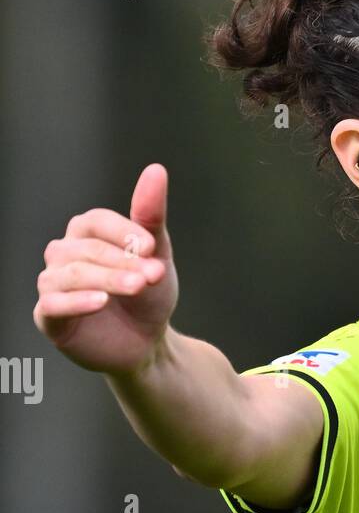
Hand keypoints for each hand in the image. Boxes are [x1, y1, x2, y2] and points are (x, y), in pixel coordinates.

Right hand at [33, 163, 178, 374]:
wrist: (147, 343)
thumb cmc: (148, 296)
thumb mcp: (155, 256)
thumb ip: (151, 216)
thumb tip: (156, 169)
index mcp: (85, 234)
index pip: (96, 222)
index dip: (123, 231)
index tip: (151, 247)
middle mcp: (63, 254)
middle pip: (88, 250)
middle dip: (123, 262)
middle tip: (153, 276)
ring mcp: (53, 284)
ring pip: (73, 274)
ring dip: (108, 280)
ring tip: (137, 288)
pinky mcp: (49, 317)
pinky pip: (53, 304)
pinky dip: (76, 302)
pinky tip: (101, 302)